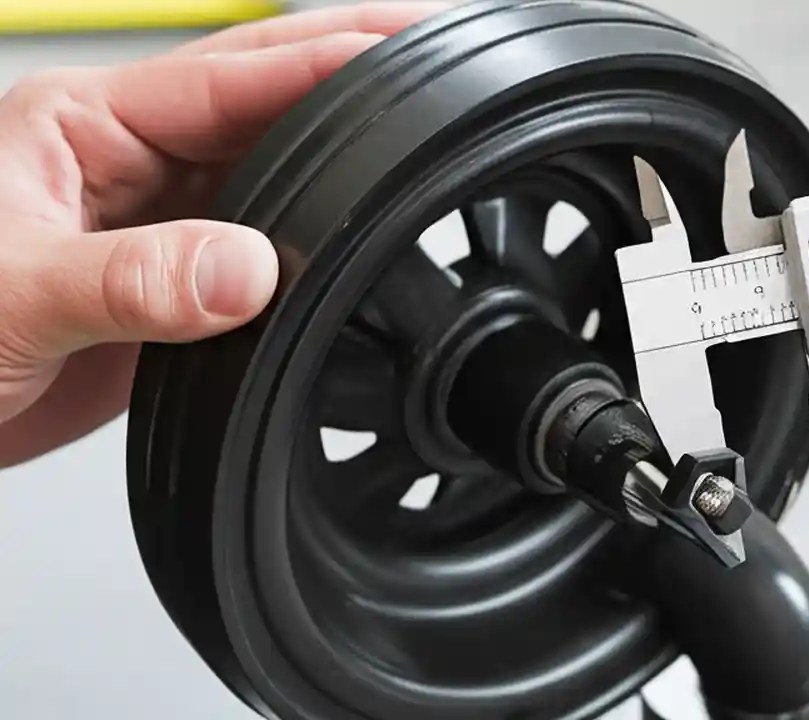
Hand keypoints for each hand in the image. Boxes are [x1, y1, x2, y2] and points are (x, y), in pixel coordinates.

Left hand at [0, 2, 445, 467]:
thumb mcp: (16, 293)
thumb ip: (137, 280)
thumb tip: (251, 270)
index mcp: (84, 126)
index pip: (228, 75)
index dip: (323, 60)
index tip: (402, 52)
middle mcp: (127, 162)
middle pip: (265, 101)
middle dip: (354, 75)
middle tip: (436, 59)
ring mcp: (157, 222)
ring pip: (273, 174)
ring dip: (340, 160)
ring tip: (418, 140)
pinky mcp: (173, 282)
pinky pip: (264, 247)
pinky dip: (317, 241)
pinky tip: (356, 235)